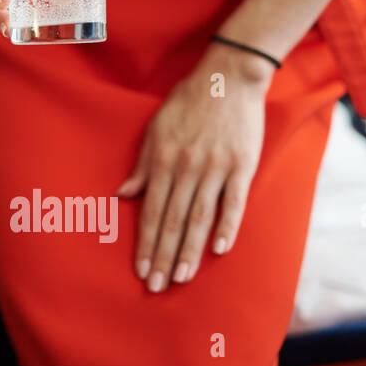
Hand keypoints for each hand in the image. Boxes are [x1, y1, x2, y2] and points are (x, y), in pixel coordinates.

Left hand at [116, 44, 274, 291]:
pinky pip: (233, 202)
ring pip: (199, 218)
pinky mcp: (242, 165)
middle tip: (156, 286)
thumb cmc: (187, 103)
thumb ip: (142, 165)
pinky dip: (226, 227)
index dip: (145, 243)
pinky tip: (218, 249)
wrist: (227, 78)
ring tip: (182, 278)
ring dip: (190, 251)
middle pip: (172, 221)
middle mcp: (187, 168)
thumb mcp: (155, 129)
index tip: (140, 269)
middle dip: (163, 257)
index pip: (151, 211)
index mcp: (163, 160)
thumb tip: (123, 195)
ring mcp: (216, 168)